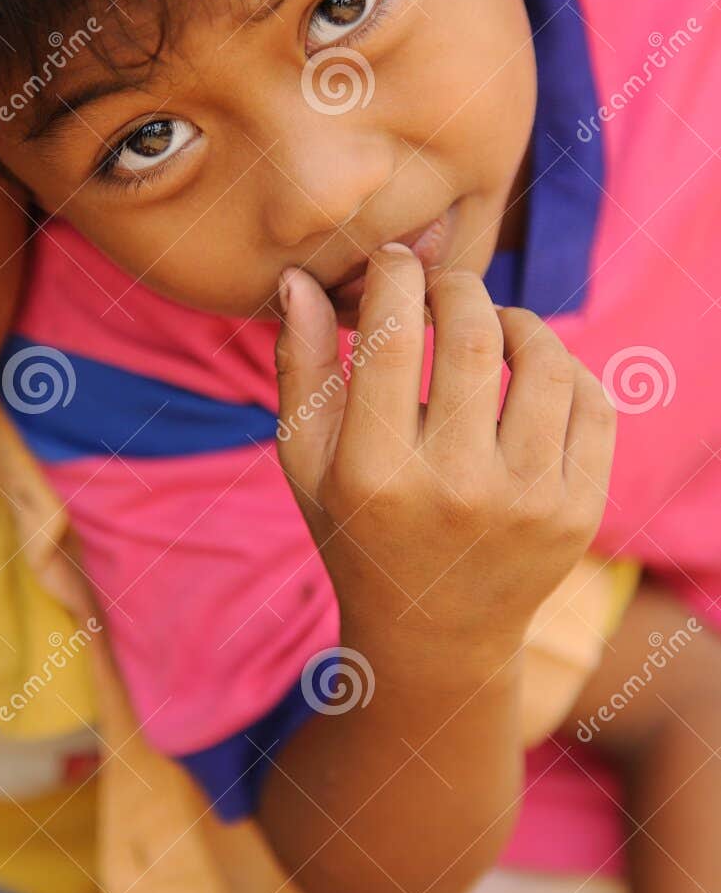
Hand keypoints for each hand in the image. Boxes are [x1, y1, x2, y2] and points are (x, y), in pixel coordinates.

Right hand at [274, 245, 616, 671]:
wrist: (435, 633)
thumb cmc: (358, 528)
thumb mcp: (308, 459)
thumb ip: (302, 367)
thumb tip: (300, 279)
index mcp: (376, 475)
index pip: (391, 340)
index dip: (395, 277)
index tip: (395, 259)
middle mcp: (455, 490)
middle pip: (473, 337)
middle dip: (457, 287)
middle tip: (443, 284)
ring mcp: (527, 504)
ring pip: (545, 362)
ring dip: (517, 320)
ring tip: (493, 324)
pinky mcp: (579, 513)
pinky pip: (592, 404)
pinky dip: (565, 367)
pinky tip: (530, 371)